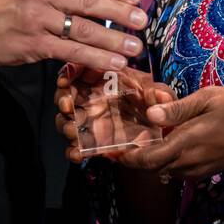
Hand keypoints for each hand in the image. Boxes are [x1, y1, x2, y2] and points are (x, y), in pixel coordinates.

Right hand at [0, 0, 146, 68]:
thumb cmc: (4, 6)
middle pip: (89, 0)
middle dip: (120, 12)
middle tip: (142, 21)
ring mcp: (37, 17)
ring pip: (85, 28)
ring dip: (114, 39)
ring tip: (135, 46)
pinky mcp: (35, 43)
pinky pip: (73, 50)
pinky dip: (97, 58)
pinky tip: (114, 63)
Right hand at [54, 63, 174, 162]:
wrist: (157, 132)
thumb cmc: (155, 104)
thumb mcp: (161, 95)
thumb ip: (161, 94)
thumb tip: (161, 97)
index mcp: (102, 78)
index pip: (79, 70)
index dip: (69, 72)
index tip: (67, 79)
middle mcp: (90, 98)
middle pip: (66, 95)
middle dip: (62, 99)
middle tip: (67, 105)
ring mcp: (88, 120)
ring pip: (66, 120)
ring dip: (65, 125)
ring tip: (73, 130)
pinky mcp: (91, 142)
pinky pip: (76, 146)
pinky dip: (73, 151)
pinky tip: (78, 154)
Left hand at [114, 86, 223, 179]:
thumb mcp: (207, 99)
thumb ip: (177, 109)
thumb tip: (150, 115)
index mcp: (185, 143)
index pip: (147, 159)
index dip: (127, 158)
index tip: (111, 151)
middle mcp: (189, 162)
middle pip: (153, 168)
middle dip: (136, 159)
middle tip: (122, 144)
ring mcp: (199, 169)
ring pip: (166, 170)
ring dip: (152, 160)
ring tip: (142, 142)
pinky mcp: (208, 170)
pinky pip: (180, 170)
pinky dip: (167, 161)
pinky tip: (167, 144)